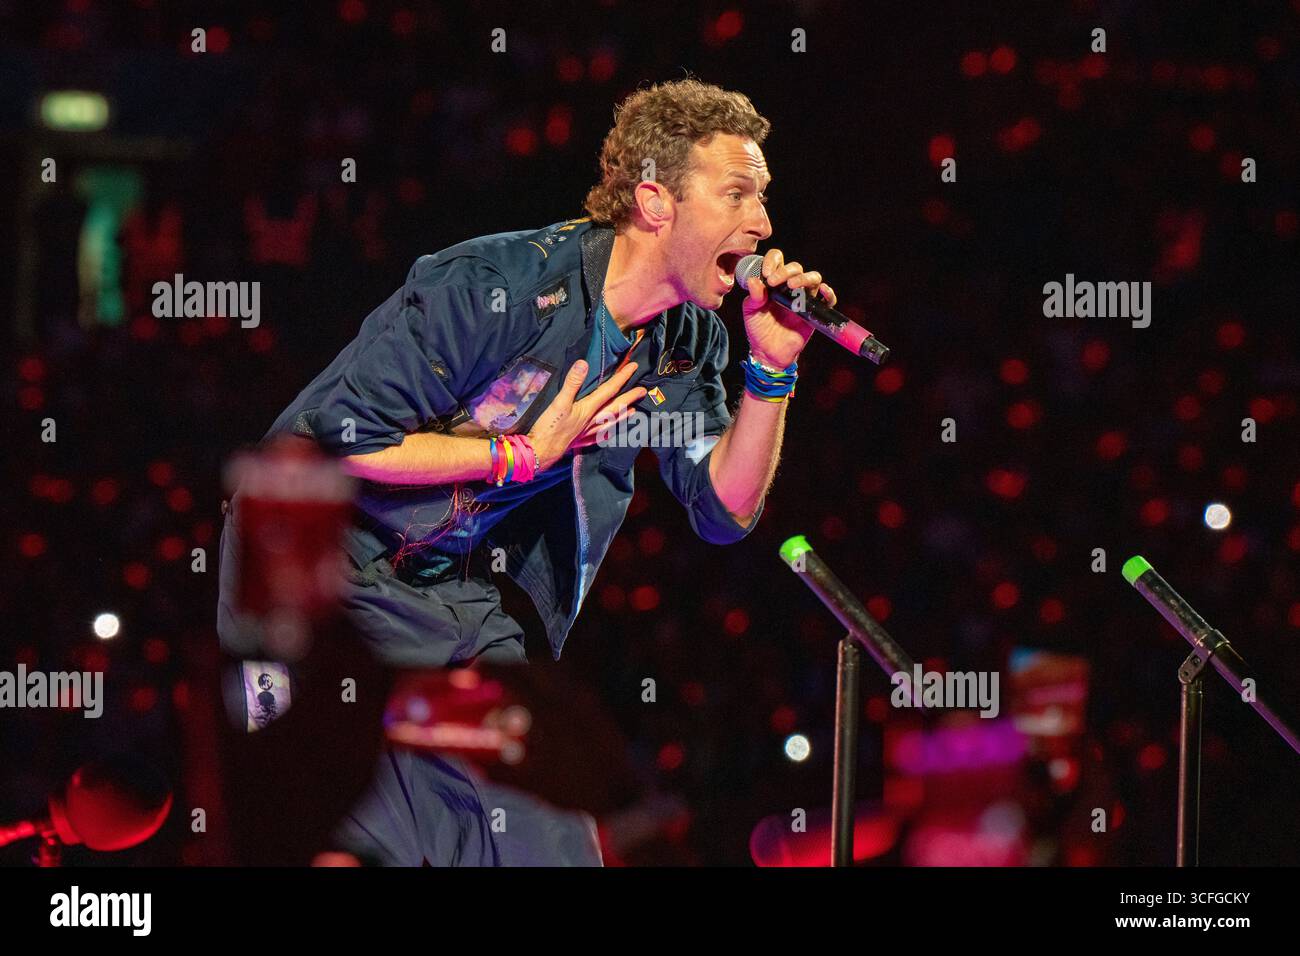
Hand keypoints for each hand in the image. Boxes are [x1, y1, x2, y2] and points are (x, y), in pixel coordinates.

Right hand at [526, 359, 646, 469]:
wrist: (540, 452)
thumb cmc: (549, 427)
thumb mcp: (559, 402)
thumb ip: (572, 383)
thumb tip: (584, 363)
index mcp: (588, 409)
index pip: (609, 390)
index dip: (622, 377)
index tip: (634, 367)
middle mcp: (592, 421)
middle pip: (615, 406)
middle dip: (630, 397)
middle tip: (643, 391)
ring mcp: (587, 432)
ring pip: (611, 422)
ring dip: (623, 415)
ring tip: (634, 411)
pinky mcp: (580, 441)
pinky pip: (599, 436)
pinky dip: (607, 433)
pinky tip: (610, 432)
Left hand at [742, 248, 836, 368]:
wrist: (768, 352)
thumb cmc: (758, 329)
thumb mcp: (750, 311)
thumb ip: (753, 296)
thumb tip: (755, 280)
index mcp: (774, 281)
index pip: (777, 260)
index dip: (772, 261)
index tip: (766, 274)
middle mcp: (790, 286)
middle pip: (796, 267)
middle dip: (786, 271)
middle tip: (774, 282)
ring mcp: (804, 297)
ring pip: (813, 278)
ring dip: (804, 278)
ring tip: (793, 286)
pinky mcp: (814, 311)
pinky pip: (827, 299)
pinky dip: (828, 293)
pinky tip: (822, 291)